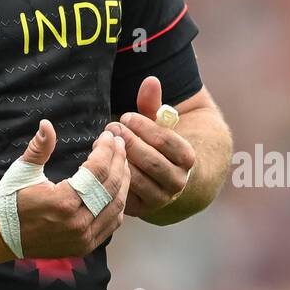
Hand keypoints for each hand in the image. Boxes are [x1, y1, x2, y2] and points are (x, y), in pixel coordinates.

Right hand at [13, 119, 130, 258]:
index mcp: (63, 202)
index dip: (106, 150)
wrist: (1, 236)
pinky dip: (118, 204)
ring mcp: (83, 238)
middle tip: (119, 144)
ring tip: (122, 162)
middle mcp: (77, 222)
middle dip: (119, 161)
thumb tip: (46, 124)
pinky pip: (112, 224)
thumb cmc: (11, 200)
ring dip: (123, 182)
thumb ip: (39, 147)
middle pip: (111, 187)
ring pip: (117, 206)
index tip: (108, 136)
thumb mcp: (23, 170)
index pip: (97, 171)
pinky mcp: (84, 246)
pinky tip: (117, 188)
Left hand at [106, 76, 195, 219]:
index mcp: (187, 158)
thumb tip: (150, 80)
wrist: (161, 174)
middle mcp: (178, 182)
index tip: (126, 116)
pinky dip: (112, 176)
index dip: (143, 126)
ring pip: (137, 178)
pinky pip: (123, 193)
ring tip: (102, 142)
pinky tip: (101, 160)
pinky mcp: (140, 209)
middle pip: (151, 161)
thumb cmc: (156, 142)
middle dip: (128, 141)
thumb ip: (152, 102)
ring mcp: (160, 199)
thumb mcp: (156, 122)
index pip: (166, 141)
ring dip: (117, 159)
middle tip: (111, 127)